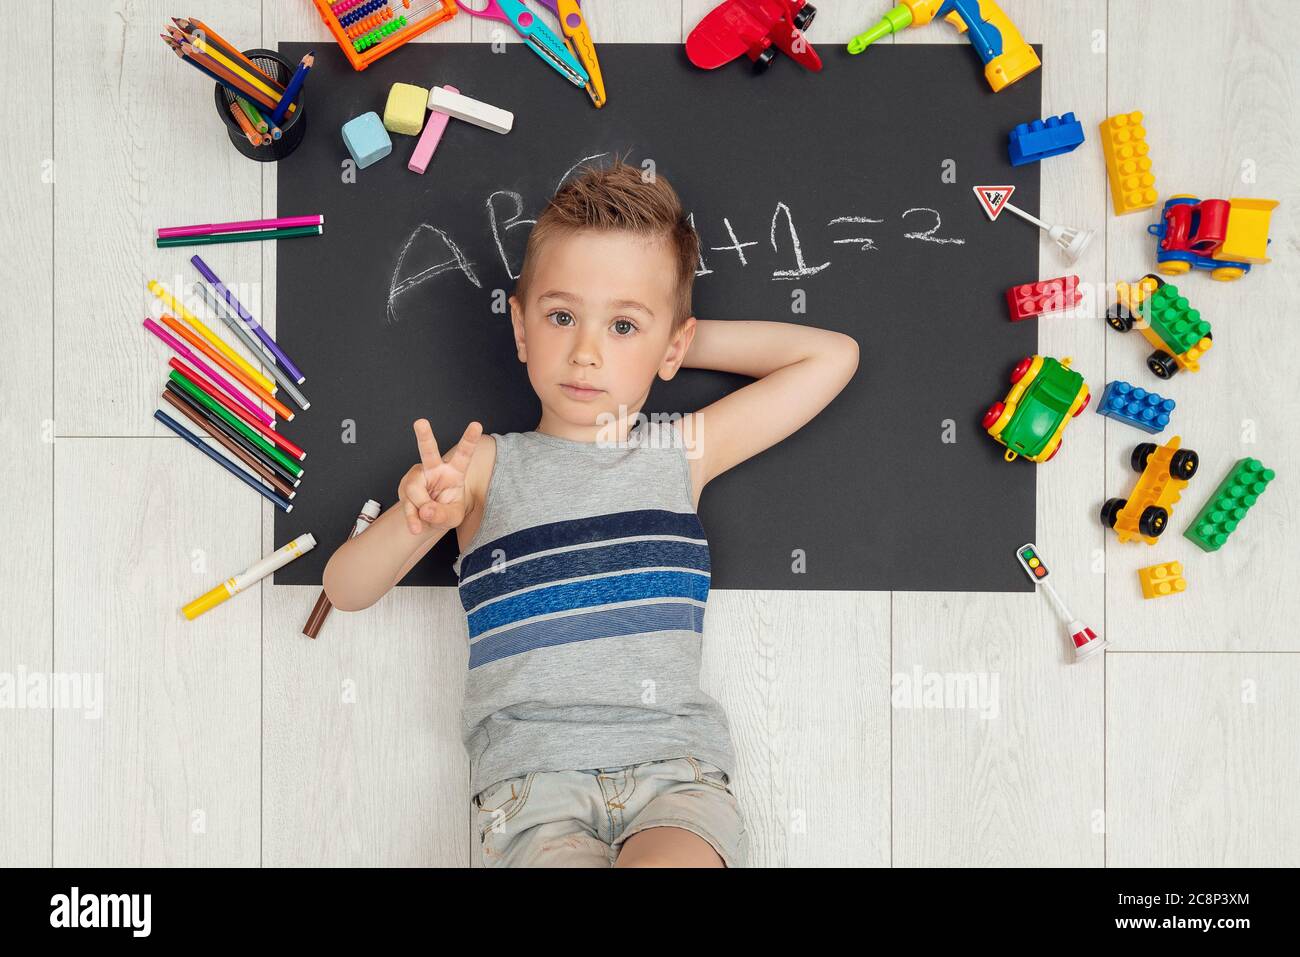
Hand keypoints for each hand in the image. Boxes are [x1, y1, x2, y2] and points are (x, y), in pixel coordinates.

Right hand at [398, 419, 482, 534]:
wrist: (427, 521)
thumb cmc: (446, 512)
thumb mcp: (453, 518)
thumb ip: (443, 514)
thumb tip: (425, 510)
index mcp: (454, 471)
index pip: (464, 455)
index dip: (469, 440)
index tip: (477, 425)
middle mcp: (434, 469)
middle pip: (428, 451)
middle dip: (424, 436)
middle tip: (420, 422)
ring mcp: (417, 477)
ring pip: (414, 488)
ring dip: (420, 507)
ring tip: (426, 518)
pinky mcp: (405, 488)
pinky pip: (406, 504)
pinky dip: (412, 519)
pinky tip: (416, 526)